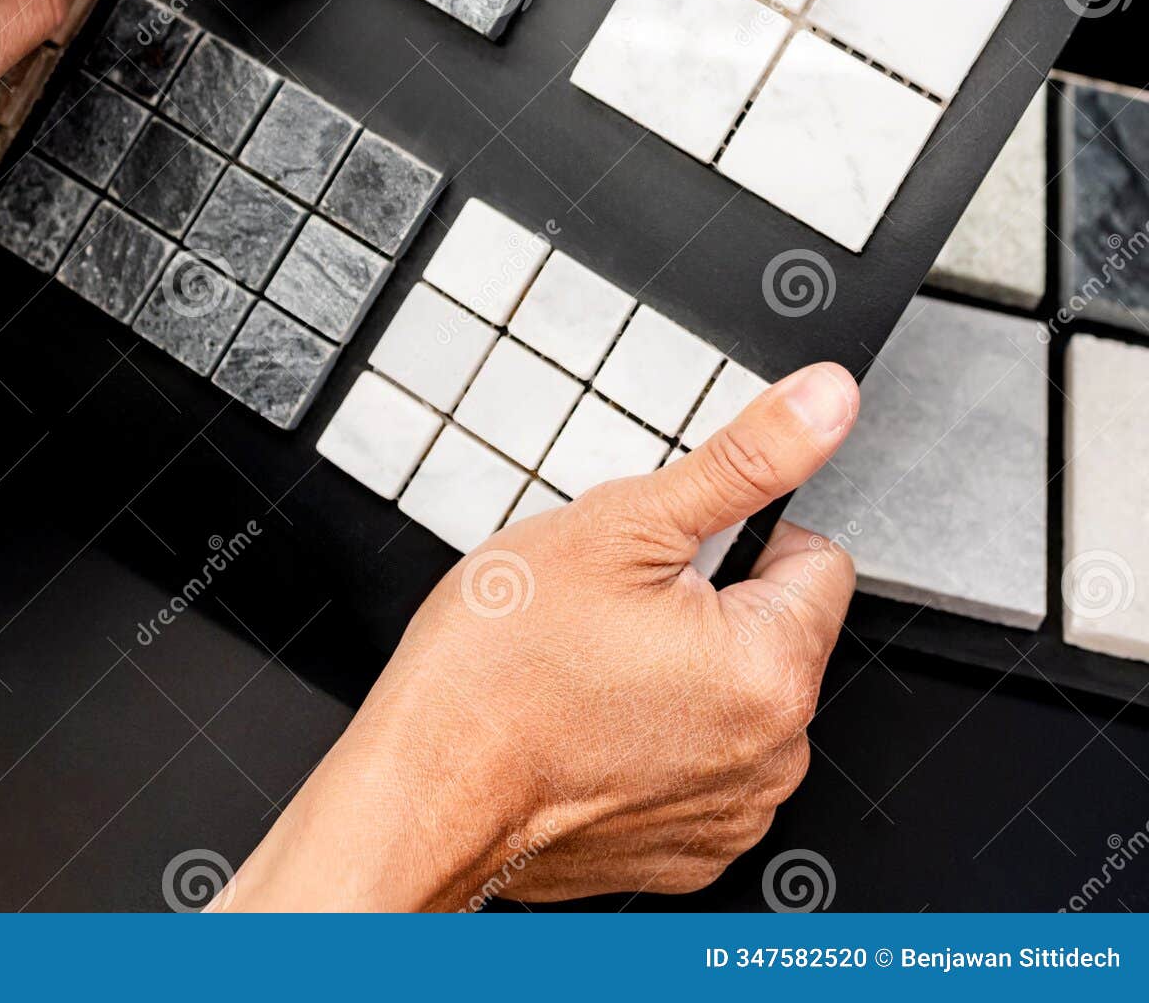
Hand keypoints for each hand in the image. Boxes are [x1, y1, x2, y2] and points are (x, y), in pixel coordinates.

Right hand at [225, 363, 857, 910]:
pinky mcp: (688, 850)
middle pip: (773, 630)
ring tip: (594, 663)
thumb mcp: (621, 523)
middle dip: (708, 604)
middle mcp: (774, 755)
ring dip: (685, 672)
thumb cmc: (502, 666)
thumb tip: (825, 403)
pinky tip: (592, 717)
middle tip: (615, 606)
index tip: (668, 555)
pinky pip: (701, 763)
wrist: (427, 785)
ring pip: (735, 697)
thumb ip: (743, 459)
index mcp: (773, 668)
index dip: (739, 537)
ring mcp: (731, 811)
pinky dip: (659, 736)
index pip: (817, 562)